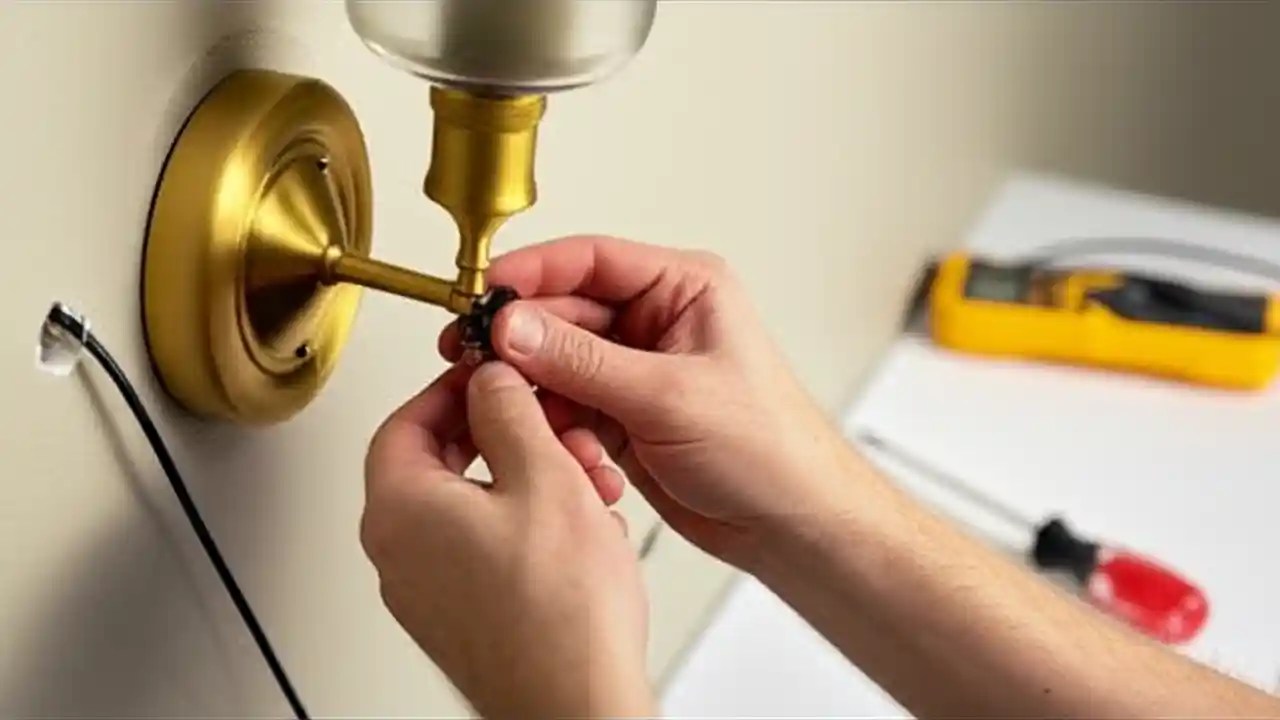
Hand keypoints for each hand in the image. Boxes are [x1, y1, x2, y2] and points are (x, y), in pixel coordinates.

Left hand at [362, 362, 654, 718]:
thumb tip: (490, 379)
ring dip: (530, 477)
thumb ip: (509, 411)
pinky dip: (531, 521)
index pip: (404, 420)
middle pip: (439, 460)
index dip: (455, 386)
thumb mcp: (543, 476)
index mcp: (400, 511)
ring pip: (473, 503)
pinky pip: (487, 546)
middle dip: (507, 434)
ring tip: (584, 482)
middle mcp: (400, 553)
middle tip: (548, 422)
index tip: (495, 374)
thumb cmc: (560, 615)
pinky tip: (581, 526)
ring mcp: (429, 590)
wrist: (578, 707)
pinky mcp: (464, 616)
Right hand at [440, 236, 858, 569]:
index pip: (592, 260)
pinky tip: (555, 446)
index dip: (532, 272)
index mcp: (684, 289)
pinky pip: (565, 406)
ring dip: (533, 389)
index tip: (483, 295)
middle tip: (474, 360)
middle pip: (564, 311)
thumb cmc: (768, 449)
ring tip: (507, 410)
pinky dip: (551, 425)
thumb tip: (514, 325)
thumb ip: (584, 360)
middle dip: (519, 338)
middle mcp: (656, 322)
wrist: (790, 525)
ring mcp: (635, 370)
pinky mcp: (622, 416)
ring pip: (556, 363)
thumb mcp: (670, 395)